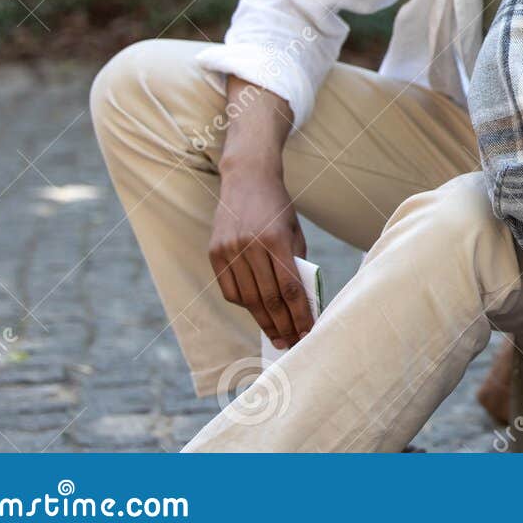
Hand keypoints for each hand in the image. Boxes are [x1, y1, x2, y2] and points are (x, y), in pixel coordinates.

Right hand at [208, 167, 311, 348]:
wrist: (246, 179)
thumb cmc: (277, 208)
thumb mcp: (295, 231)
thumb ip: (297, 264)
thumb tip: (300, 303)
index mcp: (275, 239)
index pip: (290, 288)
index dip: (300, 315)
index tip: (308, 333)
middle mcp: (249, 246)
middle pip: (268, 298)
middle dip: (283, 325)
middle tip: (293, 343)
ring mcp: (229, 250)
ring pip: (248, 298)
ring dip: (264, 321)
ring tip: (277, 336)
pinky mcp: (214, 252)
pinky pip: (230, 289)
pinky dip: (244, 305)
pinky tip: (257, 313)